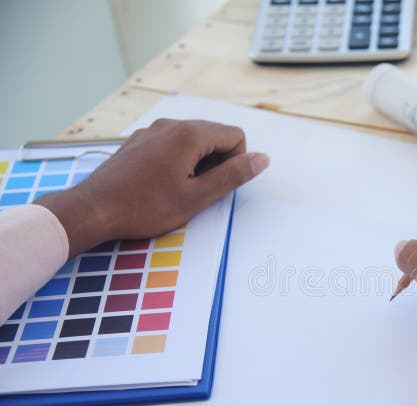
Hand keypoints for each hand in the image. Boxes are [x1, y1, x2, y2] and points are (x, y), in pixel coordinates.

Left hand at [35, 119, 268, 257]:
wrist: (94, 210)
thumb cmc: (145, 207)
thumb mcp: (197, 197)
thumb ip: (233, 176)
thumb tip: (262, 159)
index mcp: (189, 134)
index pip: (235, 136)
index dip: (235, 163)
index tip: (215, 186)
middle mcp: (171, 125)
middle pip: (214, 135)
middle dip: (217, 162)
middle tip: (198, 191)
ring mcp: (152, 131)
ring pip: (193, 141)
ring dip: (197, 163)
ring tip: (178, 190)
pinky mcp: (139, 142)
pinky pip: (172, 144)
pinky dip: (178, 161)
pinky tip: (161, 184)